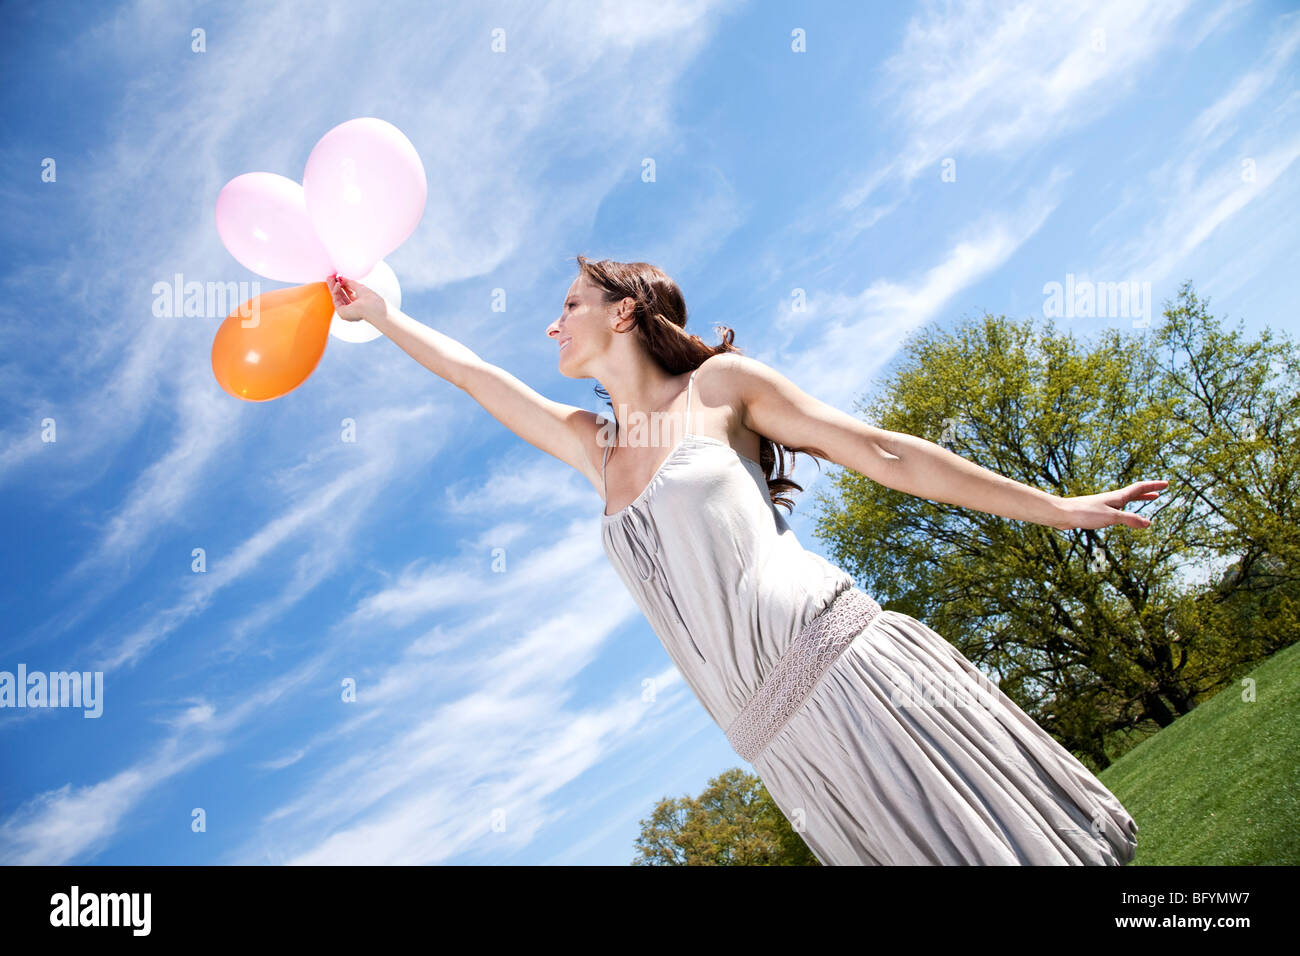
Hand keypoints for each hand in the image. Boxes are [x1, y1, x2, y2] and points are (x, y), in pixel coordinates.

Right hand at [326, 274, 387, 324]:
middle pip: (342, 296)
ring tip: (329, 278)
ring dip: (333, 287)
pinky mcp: (341, 313)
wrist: (372, 307)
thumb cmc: (370, 298)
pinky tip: (337, 284)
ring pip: (337, 298)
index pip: (349, 295)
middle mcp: (353, 310)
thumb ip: (350, 283)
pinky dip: (336, 291)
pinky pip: (336, 300)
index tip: (339, 278)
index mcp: (360, 305)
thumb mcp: (359, 287)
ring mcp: (347, 312)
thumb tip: (341, 278)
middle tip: (330, 277)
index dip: (344, 286)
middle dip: (335, 286)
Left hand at [1053, 480, 1167, 529]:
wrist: (1062, 514)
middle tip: (1160, 491)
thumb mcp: (1111, 517)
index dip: (1154, 486)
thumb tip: (1149, 523)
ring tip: (1148, 500)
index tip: (1167, 483)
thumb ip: (1130, 519)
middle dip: (1148, 492)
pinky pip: (1118, 509)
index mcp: (1117, 497)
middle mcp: (1112, 499)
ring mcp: (1104, 504)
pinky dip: (1127, 509)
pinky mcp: (1097, 512)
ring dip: (1139, 499)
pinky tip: (1124, 514)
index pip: (1140, 488)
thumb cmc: (1085, 513)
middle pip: (1134, 493)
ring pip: (1126, 500)